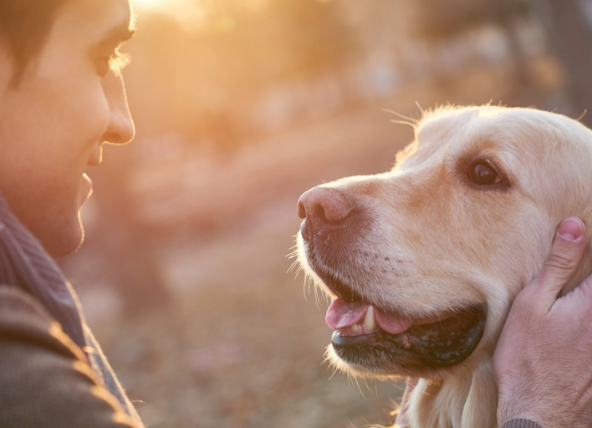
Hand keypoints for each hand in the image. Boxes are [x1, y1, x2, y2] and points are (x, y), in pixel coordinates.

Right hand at [493, 217, 591, 427]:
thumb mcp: (533, 305)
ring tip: (568, 300)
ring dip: (585, 290)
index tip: (584, 229)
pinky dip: (584, 314)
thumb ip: (558, 265)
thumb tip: (575, 226)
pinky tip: (571, 320)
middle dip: (586, 273)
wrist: (539, 411)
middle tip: (568, 276)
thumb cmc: (528, 357)